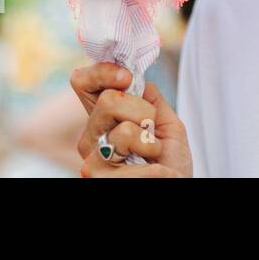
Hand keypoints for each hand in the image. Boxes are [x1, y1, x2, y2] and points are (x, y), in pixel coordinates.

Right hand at [70, 62, 191, 177]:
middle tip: (151, 132)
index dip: (101, 72)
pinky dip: (156, 169)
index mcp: (104, 119)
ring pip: (124, 131)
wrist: (176, 187)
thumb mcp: (168, 124)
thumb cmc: (171, 163)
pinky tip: (153, 175)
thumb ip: (151, 99)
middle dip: (143, 112)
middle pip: (108, 100)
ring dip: (150, 144)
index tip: (127, 77)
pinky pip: (136, 162)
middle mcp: (92, 137)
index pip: (82, 83)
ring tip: (152, 158)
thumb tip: (136, 78)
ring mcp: (92, 160)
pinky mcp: (97, 178)